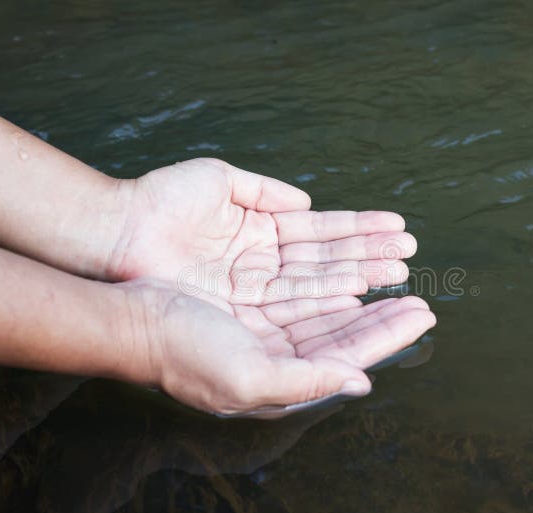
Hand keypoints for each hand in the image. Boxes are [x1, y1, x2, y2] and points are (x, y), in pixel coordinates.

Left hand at [108, 158, 416, 307]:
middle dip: (371, 258)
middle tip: (412, 258)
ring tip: (401, 276)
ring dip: (360, 278)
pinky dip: (327, 300)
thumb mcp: (220, 181)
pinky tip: (361, 296)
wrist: (119, 233)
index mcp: (261, 231)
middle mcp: (264, 264)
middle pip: (328, 262)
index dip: (359, 231)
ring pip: (319, 284)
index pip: (321, 234)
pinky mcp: (241, 311)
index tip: (397, 228)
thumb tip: (306, 203)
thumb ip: (265, 191)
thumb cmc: (163, 201)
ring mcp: (255, 289)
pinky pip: (294, 304)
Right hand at [127, 281, 435, 415]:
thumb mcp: (247, 377)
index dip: (387, 334)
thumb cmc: (184, 354)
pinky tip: (349, 267)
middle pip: (344, 326)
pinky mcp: (249, 288)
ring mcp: (264, 317)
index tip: (422, 315)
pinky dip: (328, 271)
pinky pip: (300, 279)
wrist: (132, 319)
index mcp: (282, 373)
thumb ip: (307, 380)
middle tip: (420, 295)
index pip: (348, 353)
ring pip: (327, 299)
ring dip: (362, 284)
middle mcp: (278, 348)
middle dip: (383, 312)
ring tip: (394, 268)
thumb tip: (361, 382)